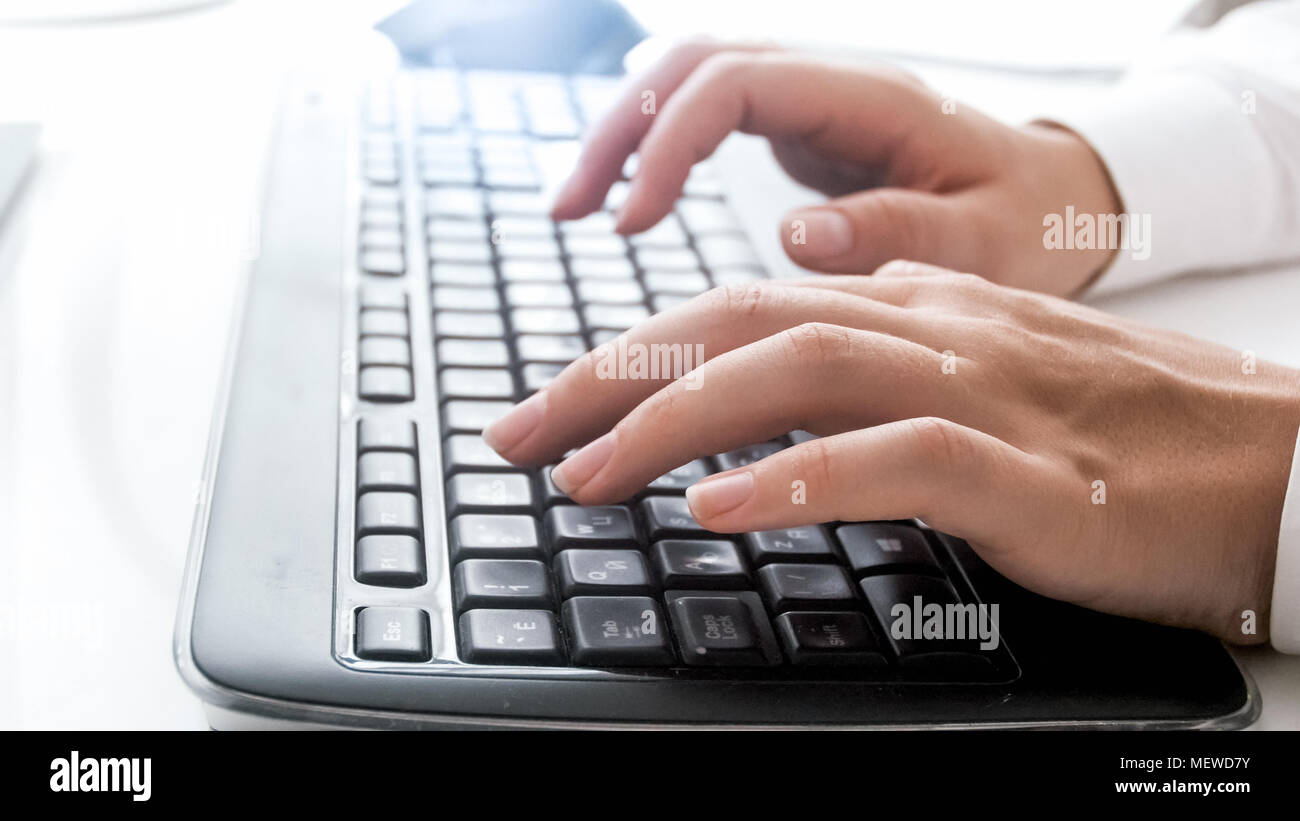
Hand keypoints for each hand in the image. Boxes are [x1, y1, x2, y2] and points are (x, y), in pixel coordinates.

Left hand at [483, 265, 1299, 642]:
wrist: (1268, 462)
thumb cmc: (1123, 431)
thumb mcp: (985, 371)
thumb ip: (890, 355)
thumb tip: (792, 368)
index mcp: (912, 308)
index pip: (739, 310)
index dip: (632, 355)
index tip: (552, 411)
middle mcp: (929, 328)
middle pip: (738, 325)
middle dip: (612, 379)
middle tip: (518, 437)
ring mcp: (976, 390)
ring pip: (796, 373)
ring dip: (673, 423)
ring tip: (583, 475)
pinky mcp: (1024, 467)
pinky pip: (893, 458)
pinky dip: (794, 478)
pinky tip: (717, 509)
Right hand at [552, 40, 1122, 296]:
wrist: (1046, 195)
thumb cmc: (1023, 220)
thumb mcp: (984, 241)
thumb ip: (899, 233)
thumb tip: (794, 233)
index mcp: (867, 98)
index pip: (736, 83)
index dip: (670, 143)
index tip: (630, 226)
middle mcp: (827, 82)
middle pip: (691, 62)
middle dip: (619, 129)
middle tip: (569, 212)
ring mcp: (808, 100)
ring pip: (687, 80)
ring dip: (622, 134)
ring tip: (572, 208)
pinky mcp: (796, 129)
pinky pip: (704, 116)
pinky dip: (653, 151)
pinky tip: (626, 204)